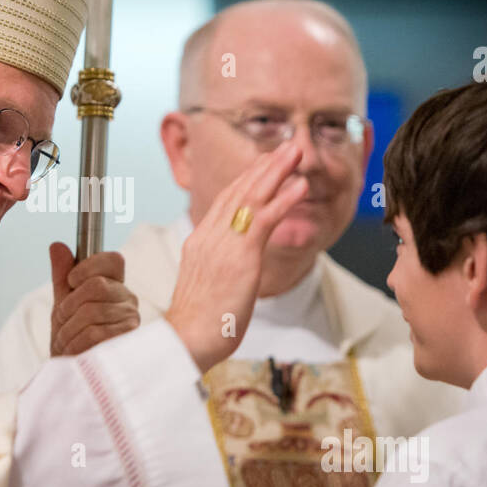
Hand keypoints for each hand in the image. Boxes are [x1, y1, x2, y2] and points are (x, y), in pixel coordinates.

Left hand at [48, 243, 139, 356]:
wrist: (74, 374)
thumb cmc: (73, 339)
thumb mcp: (63, 305)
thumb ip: (62, 276)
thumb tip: (57, 246)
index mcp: (115, 286)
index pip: (113, 260)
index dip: (88, 266)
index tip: (72, 282)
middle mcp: (128, 300)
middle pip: (96, 285)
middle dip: (69, 305)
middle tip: (63, 320)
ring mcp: (131, 321)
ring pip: (91, 311)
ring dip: (68, 329)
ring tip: (67, 341)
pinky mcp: (127, 343)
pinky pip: (94, 333)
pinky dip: (74, 343)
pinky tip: (74, 351)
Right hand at [164, 139, 308, 372]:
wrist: (186, 339)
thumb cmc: (198, 324)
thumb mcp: (207, 286)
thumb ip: (220, 267)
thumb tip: (233, 268)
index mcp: (199, 242)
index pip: (224, 201)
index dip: (246, 180)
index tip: (264, 164)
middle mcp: (209, 236)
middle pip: (239, 191)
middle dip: (264, 166)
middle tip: (286, 146)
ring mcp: (223, 243)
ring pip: (252, 196)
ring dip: (277, 171)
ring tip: (296, 152)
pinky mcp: (240, 255)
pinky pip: (265, 219)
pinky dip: (284, 199)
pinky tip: (300, 186)